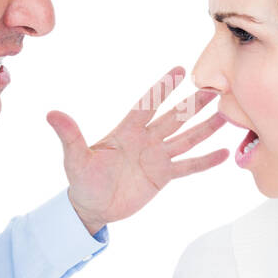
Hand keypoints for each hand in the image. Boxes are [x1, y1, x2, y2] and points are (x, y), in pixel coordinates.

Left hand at [46, 66, 227, 234]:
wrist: (92, 207)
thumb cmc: (82, 180)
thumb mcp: (74, 158)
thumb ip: (69, 135)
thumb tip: (51, 114)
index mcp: (126, 130)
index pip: (147, 104)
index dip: (162, 88)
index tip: (179, 70)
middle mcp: (145, 139)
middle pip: (174, 117)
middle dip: (193, 104)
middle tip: (215, 89)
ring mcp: (157, 156)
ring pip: (186, 138)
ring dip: (205, 127)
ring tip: (226, 116)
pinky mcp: (163, 176)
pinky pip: (188, 166)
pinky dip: (205, 161)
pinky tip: (224, 153)